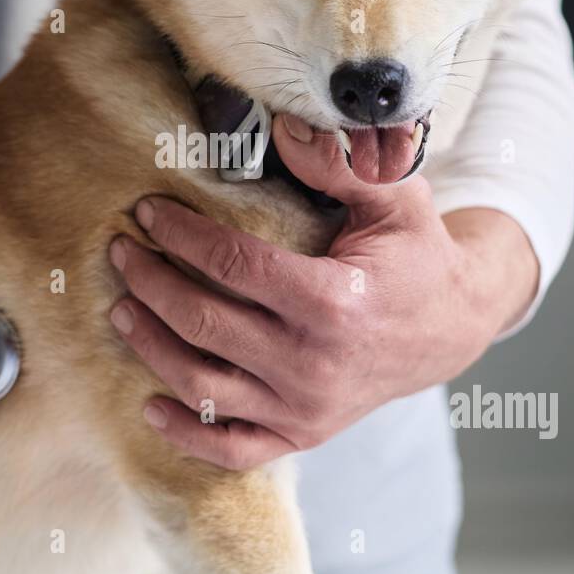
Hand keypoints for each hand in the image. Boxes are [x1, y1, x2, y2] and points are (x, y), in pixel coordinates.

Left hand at [107, 114, 537, 469]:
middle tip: (122, 253)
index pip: (235, 265)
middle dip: (151, 284)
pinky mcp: (303, 434)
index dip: (182, 236)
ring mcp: (306, 408)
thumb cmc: (416, 257)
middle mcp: (315, 363)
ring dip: (151, 347)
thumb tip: (283, 125)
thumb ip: (339, 164)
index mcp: (336, 301)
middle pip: (205, 324)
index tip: (148, 212)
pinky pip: (232, 447)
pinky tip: (149, 405)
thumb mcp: (394, 199)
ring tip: (121, 310)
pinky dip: (186, 434)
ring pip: (204, 386)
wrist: (452, 327)